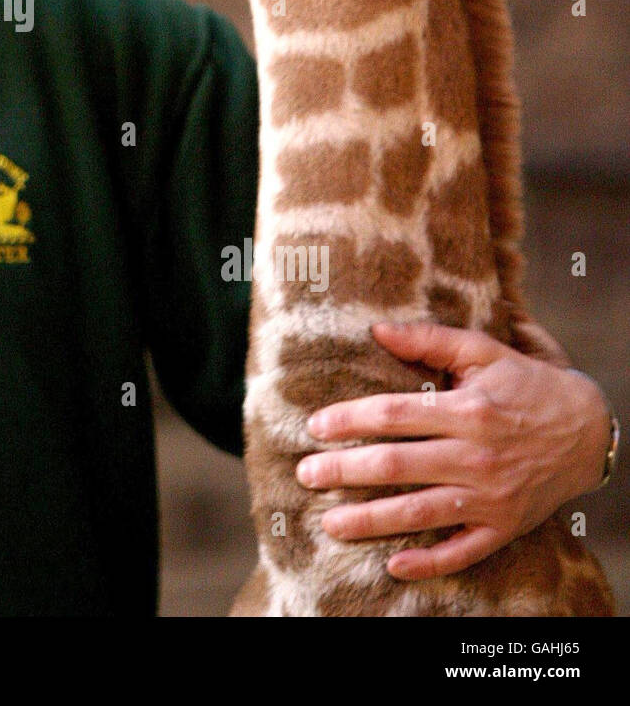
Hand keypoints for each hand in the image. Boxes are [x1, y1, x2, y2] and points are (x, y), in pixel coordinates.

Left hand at [295, 320, 610, 579]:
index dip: (350, 420)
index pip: (394, 415)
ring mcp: (489, 497)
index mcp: (466, 411)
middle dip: (345, 471)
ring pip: (420, 512)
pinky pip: (463, 552)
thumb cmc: (526, 384)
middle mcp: (475, 457)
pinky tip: (393, 564)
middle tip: (306, 474)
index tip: (315, 427)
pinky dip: (429, 562)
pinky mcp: (503, 527)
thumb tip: (377, 330)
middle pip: (397, 465)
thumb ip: (429, 340)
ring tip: (329, 523)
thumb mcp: (484, 351)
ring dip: (370, 520)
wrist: (588, 431)